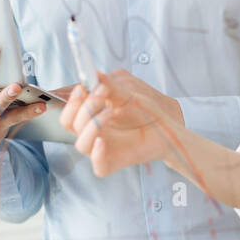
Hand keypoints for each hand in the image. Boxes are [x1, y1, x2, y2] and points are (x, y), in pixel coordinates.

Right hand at [60, 70, 185, 177]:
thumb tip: (92, 73)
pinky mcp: (114, 163)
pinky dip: (97, 154)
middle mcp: (91, 133)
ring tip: (111, 112)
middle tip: (101, 95)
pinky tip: (102, 141)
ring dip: (92, 125)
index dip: (73, 100)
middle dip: (83, 109)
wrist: (169, 126)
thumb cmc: (147, 110)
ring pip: (81, 145)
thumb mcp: (128, 94)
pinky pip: (98, 166)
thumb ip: (110, 86)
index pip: (69, 112)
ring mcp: (101, 149)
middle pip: (70, 125)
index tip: (83, 87)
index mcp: (90, 117)